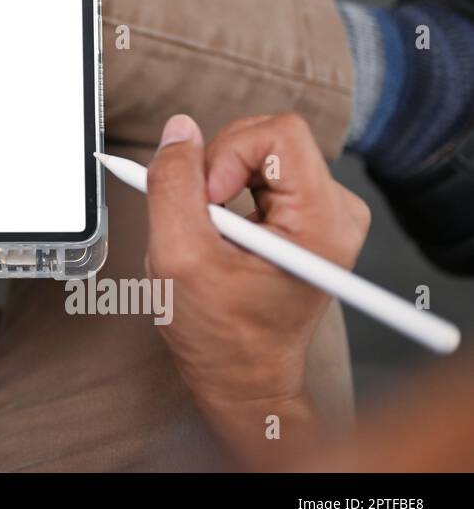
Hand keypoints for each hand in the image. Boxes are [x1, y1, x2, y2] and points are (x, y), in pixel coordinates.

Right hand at [145, 112, 368, 466]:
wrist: (243, 377)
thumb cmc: (218, 334)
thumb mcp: (177, 257)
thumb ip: (171, 185)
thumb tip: (178, 131)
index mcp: (321, 223)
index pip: (280, 133)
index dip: (229, 153)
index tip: (207, 198)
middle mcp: (336, 212)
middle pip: (268, 138)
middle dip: (219, 168)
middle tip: (202, 218)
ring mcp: (325, 213)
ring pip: (260, 151)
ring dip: (220, 183)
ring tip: (211, 233)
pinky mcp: (309, 215)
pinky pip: (261, 171)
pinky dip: (228, 192)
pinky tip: (222, 235)